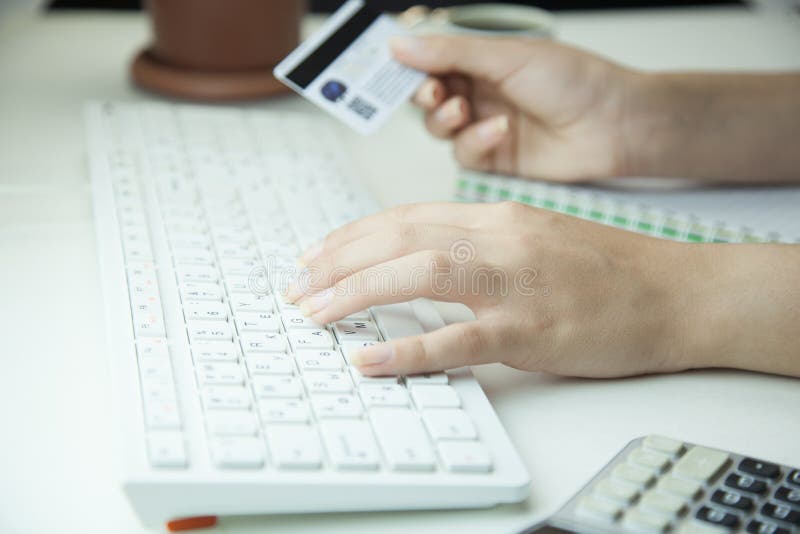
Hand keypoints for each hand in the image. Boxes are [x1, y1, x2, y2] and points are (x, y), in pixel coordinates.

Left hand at [284, 202, 691, 377]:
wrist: (678, 292)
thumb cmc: (609, 272)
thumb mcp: (535, 239)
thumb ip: (480, 247)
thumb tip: (423, 263)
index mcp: (497, 218)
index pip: (406, 217)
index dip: (352, 235)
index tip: (317, 254)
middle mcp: (499, 238)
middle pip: (399, 238)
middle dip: (336, 261)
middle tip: (296, 285)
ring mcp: (515, 282)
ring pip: (417, 274)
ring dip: (354, 292)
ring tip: (313, 314)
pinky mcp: (532, 328)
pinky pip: (457, 337)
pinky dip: (406, 347)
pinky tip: (369, 358)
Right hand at [391, 34, 640, 181]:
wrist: (614, 125)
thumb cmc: (575, 81)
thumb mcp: (506, 56)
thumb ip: (450, 53)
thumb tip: (401, 45)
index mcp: (482, 60)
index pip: (431, 60)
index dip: (409, 65)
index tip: (390, 66)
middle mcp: (480, 92)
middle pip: (427, 97)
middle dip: (423, 95)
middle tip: (429, 91)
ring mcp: (485, 126)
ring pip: (440, 129)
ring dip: (446, 119)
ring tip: (464, 110)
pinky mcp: (495, 160)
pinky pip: (464, 154)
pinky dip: (476, 142)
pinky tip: (500, 131)